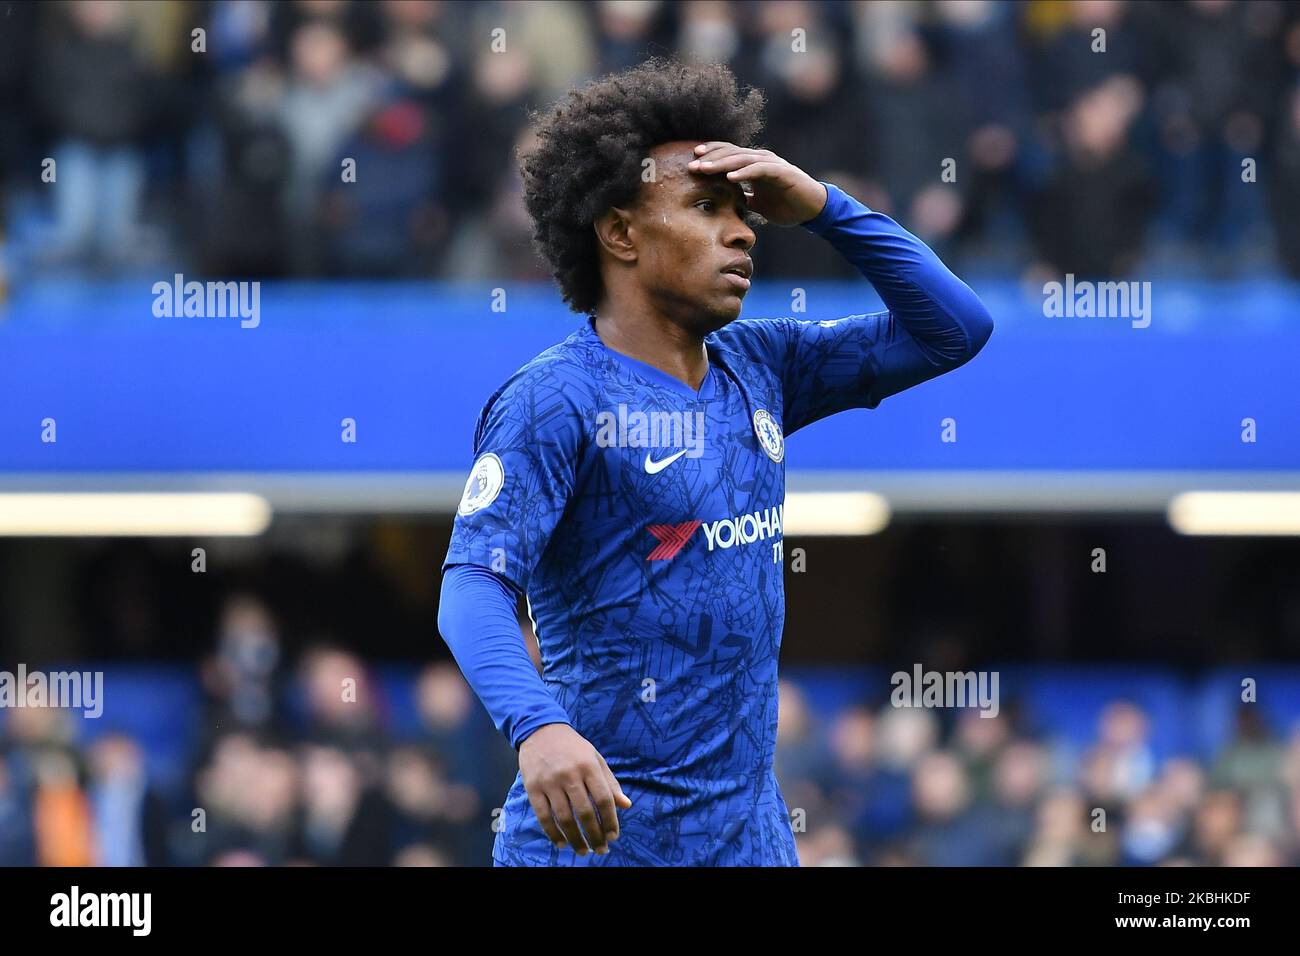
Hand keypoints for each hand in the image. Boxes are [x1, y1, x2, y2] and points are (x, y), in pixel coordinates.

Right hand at [518, 723, 632, 854]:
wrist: (540, 730)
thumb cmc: (572, 747)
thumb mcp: (595, 758)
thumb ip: (610, 782)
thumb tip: (626, 805)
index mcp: (589, 766)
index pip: (604, 799)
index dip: (610, 820)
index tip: (613, 836)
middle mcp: (570, 774)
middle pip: (585, 812)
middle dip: (595, 835)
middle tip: (601, 849)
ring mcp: (550, 782)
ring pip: (564, 818)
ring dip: (575, 839)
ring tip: (584, 851)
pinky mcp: (533, 788)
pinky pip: (544, 816)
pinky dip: (553, 833)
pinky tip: (562, 843)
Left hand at [688, 142, 827, 225]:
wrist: (812, 210)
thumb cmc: (786, 205)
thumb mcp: (757, 203)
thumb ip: (742, 198)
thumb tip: (726, 203)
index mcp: (754, 164)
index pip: (728, 154)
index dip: (710, 155)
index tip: (691, 161)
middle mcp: (761, 159)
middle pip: (731, 153)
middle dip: (710, 158)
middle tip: (691, 164)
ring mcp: (772, 164)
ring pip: (742, 159)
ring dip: (722, 163)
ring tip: (704, 168)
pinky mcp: (782, 172)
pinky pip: (759, 169)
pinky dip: (744, 172)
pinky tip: (729, 177)